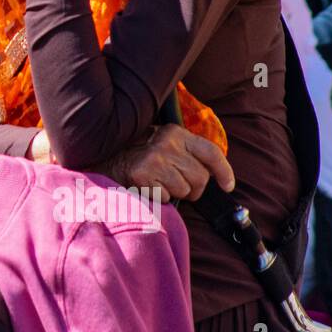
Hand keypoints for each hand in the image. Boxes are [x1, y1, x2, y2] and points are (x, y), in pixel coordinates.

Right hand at [105, 123, 234, 202]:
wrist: (104, 157)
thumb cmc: (138, 154)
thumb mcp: (164, 144)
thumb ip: (187, 153)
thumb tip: (214, 175)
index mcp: (175, 133)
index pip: (211, 152)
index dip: (224, 172)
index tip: (227, 186)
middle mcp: (166, 143)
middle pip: (200, 177)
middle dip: (194, 189)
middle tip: (179, 187)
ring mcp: (154, 158)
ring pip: (184, 190)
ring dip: (174, 193)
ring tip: (159, 183)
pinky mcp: (142, 174)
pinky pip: (166, 197)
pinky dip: (159, 198)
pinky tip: (148, 187)